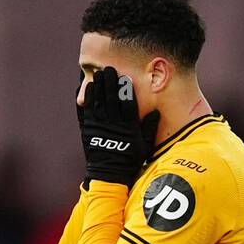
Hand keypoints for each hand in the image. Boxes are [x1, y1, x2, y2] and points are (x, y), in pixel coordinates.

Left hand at [77, 65, 159, 186]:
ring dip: (98, 87)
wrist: (109, 175)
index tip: (125, 77)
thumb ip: (149, 128)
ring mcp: (99, 127)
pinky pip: (87, 111)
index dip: (125, 89)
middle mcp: (113, 125)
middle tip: (109, 68)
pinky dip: (87, 99)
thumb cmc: (129, 160)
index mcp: (128, 127)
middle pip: (111, 99)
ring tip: (98, 73)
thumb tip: (156, 112)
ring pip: (98, 102)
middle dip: (110, 83)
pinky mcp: (89, 130)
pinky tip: (87, 88)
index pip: (127, 103)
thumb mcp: (144, 146)